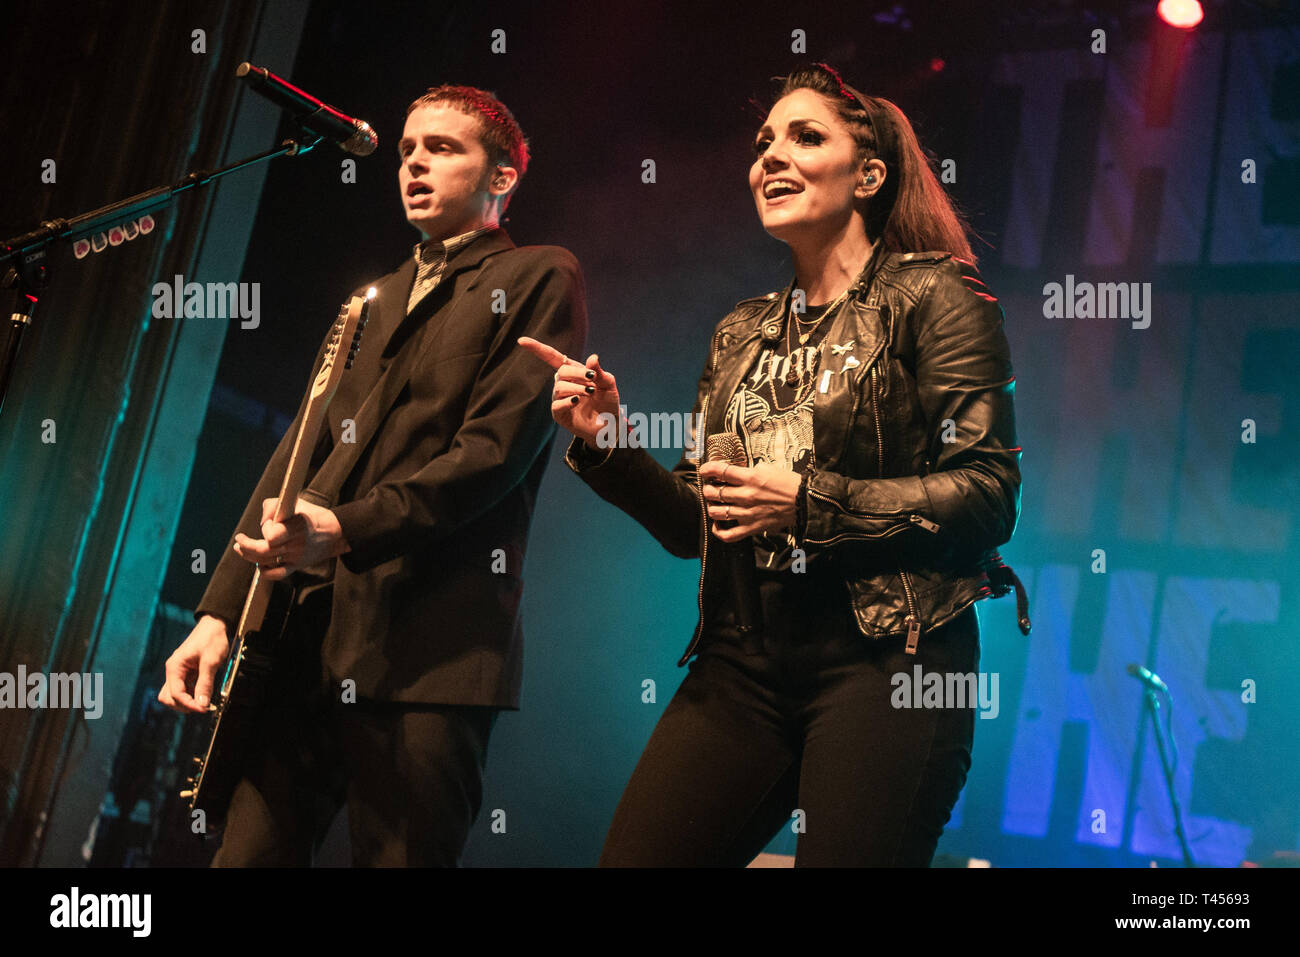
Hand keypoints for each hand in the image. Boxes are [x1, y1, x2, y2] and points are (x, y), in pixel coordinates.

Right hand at [158, 615, 228, 713]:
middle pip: (169, 698)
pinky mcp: (186, 673)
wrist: (214, 625)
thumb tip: (202, 704)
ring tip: (203, 701)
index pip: (176, 694)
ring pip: (174, 695)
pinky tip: (203, 693)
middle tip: (202, 707)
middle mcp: (173, 671)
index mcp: (174, 667)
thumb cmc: (211, 639)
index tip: (203, 709)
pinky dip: (191, 695)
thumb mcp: (210, 662)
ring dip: (186, 701)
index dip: (189, 704)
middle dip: (183, 705)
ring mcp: (178, 672)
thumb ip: (205, 683)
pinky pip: (183, 689)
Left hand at [233, 496, 349, 580]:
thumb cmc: (310, 514)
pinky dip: (264, 571)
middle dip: (247, 546)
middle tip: (239, 539)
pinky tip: (258, 563)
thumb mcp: (294, 502)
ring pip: (266, 562)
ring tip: (241, 547)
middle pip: (264, 551)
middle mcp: (296, 544)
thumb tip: (261, 522)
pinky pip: (276, 574)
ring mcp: (296, 557)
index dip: (266, 529)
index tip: (268, 522)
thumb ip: (272, 506)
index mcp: (297, 526)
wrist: (334, 533)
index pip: (273, 535)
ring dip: (248, 555)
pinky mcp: (296, 566)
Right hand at [517, 337, 620, 447]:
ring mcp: (560, 399)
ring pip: (560, 387)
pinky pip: (557, 405)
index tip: (521, 341)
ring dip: (576, 388)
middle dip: (577, 373)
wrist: (611, 424)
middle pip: (560, 371)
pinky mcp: (559, 414)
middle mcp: (563, 384)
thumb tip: (592, 357)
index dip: (537, 349)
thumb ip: (599, 371)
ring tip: (590, 392)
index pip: (552, 358)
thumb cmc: (608, 401)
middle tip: (592, 378)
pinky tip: (577, 400)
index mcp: (573, 372)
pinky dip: (567, 401)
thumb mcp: (608, 384)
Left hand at [698, 460, 800, 541]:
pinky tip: (718, 524)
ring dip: (711, 506)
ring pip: (715, 512)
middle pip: (713, 492)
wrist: (804, 502)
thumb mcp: (768, 468)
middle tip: (711, 487)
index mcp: (750, 478)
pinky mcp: (752, 528)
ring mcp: (747, 514)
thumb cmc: (788, 483)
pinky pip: (728, 535)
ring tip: (715, 503)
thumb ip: (749, 470)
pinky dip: (718, 531)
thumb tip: (734, 471)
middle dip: (708, 488)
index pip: (720, 471)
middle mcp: (746, 496)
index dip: (707, 470)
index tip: (704, 470)